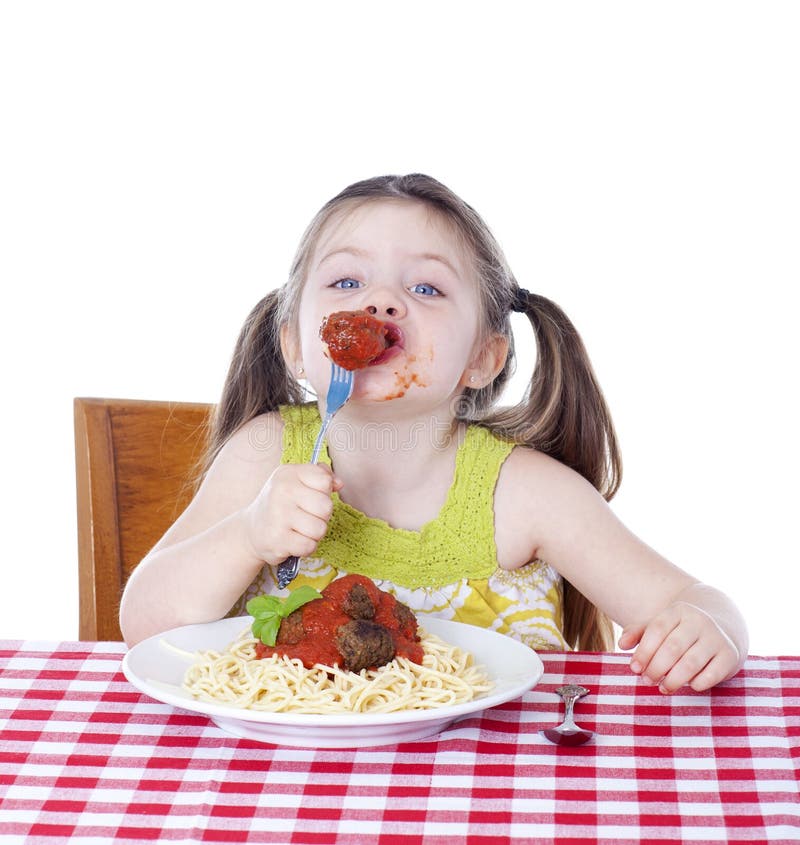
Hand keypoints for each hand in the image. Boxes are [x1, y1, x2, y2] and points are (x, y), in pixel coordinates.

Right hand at [243, 463, 340, 565]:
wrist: (251, 530)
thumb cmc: (281, 504)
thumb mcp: (296, 481)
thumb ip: (320, 476)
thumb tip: (339, 483)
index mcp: (288, 473)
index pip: (325, 481)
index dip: (323, 492)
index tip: (310, 496)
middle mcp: (282, 491)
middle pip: (326, 507)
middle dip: (321, 516)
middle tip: (305, 516)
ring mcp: (278, 515)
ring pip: (320, 529)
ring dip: (313, 534)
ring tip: (299, 529)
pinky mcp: (278, 539)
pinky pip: (309, 546)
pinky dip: (305, 547)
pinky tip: (293, 540)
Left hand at [618, 601, 741, 693]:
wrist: (722, 627)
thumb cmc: (681, 631)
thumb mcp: (660, 626)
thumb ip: (638, 632)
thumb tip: (622, 644)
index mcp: (678, 611)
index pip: (656, 630)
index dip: (643, 652)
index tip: (634, 669)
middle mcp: (699, 621)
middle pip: (672, 648)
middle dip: (656, 668)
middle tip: (647, 681)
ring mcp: (716, 638)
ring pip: (690, 663)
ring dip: (673, 680)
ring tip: (663, 688)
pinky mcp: (730, 655)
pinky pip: (711, 675)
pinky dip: (696, 684)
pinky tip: (688, 686)